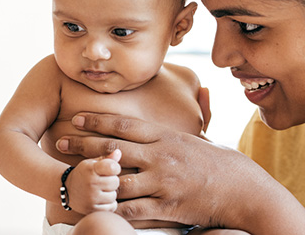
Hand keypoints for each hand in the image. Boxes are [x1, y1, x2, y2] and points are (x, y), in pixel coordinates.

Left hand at [54, 113, 262, 228]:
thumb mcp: (202, 139)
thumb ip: (186, 124)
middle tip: (60, 141)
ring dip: (92, 179)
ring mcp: (162, 183)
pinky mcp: (166, 207)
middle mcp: (161, 157)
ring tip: (70, 178)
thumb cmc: (224, 165)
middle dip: (83, 145)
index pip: (125, 125)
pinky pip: (132, 210)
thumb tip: (198, 93)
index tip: (78, 117)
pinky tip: (94, 208)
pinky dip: (111, 210)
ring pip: (117, 180)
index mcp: (167, 137)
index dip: (98, 120)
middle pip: (113, 148)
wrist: (245, 191)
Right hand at [65, 149, 121, 213]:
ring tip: (101, 190)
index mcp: (91, 169)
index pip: (113, 167)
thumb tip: (119, 152)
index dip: (115, 168)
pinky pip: (111, 207)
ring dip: (110, 193)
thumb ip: (107, 158)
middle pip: (115, 182)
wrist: (66, 189)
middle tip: (103, 181)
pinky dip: (109, 204)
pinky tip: (101, 199)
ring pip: (114, 196)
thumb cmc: (84, 173)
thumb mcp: (92, 163)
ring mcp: (90, 198)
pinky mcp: (91, 209)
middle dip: (112, 181)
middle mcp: (90, 183)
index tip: (110, 169)